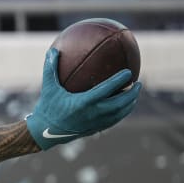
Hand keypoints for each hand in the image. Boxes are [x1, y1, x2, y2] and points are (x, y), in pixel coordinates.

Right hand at [25, 48, 140, 149]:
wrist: (45, 132)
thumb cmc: (47, 107)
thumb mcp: (48, 87)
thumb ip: (50, 68)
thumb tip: (53, 50)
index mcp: (83, 102)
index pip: (106, 90)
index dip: (119, 81)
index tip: (129, 72)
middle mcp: (93, 113)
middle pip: (120, 103)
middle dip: (132, 93)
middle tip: (138, 83)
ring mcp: (96, 122)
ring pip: (120, 113)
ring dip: (130, 103)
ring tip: (135, 94)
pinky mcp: (96, 128)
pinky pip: (115, 120)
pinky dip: (123, 112)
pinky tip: (125, 106)